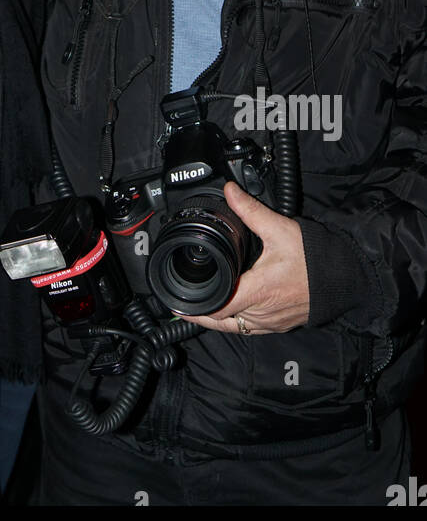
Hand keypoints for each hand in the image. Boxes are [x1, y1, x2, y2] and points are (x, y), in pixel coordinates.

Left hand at [176, 181, 309, 334]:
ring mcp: (271, 322)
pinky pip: (251, 328)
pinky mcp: (279, 324)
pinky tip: (229, 309)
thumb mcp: (279, 229)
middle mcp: (262, 313)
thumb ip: (251, 211)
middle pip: (222, 320)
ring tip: (199, 304)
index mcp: (258, 292)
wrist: (344, 278)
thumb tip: (229, 192)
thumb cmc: (314, 259)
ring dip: (219, 317)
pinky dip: (236, 320)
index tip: (177, 302)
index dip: (195, 308)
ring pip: (235, 327)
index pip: (218, 309)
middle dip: (203, 311)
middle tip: (182, 300)